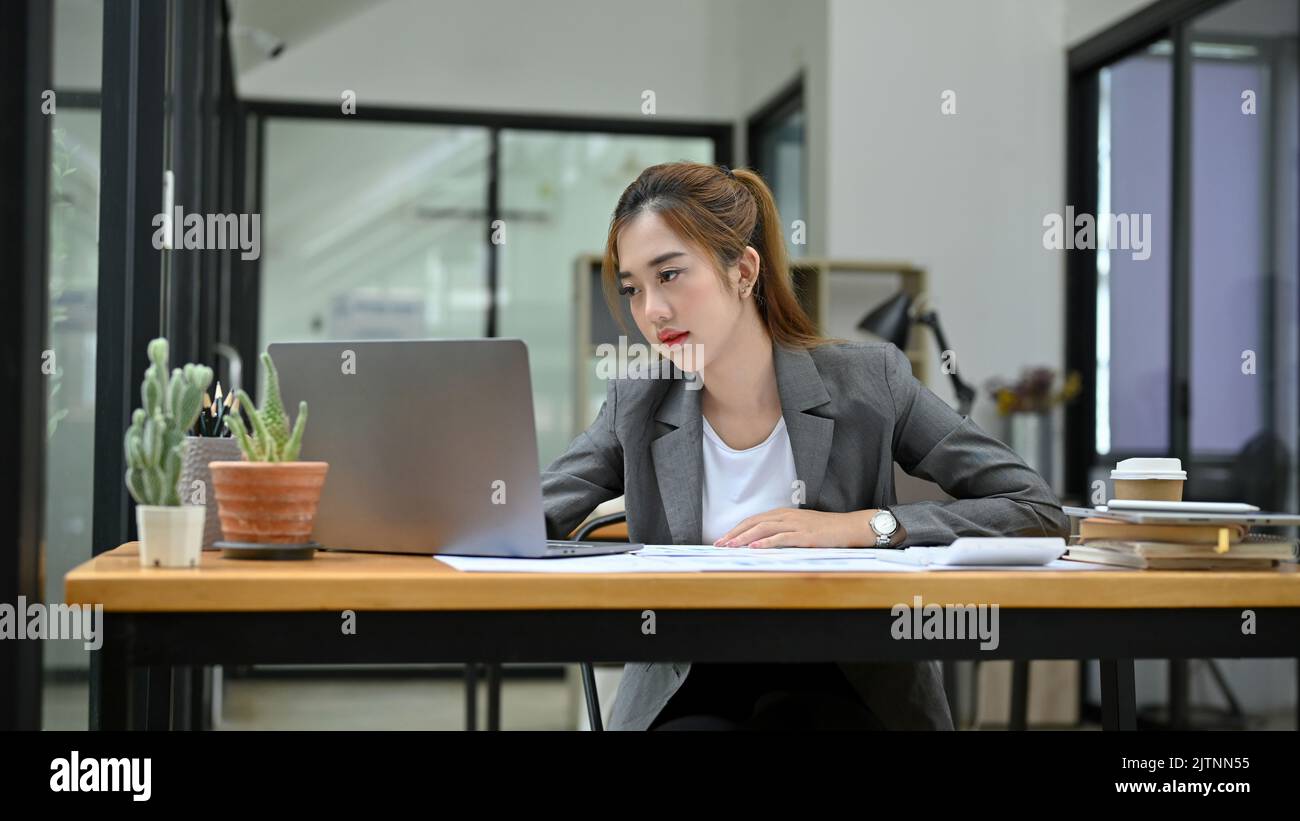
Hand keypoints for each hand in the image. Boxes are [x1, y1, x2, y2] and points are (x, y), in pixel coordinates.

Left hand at [713, 508, 877, 547]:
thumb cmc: (825, 530)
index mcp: (782, 514)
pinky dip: (766, 542)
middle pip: (753, 522)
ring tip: (731, 546)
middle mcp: (786, 516)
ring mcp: (795, 524)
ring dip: (744, 538)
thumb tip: (762, 544)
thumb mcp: (799, 528)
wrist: (849, 527)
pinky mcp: (805, 535)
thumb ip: (782, 533)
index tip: (722, 540)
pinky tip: (754, 547)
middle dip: (734, 534)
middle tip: (718, 544)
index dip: (736, 529)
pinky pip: (781, 538)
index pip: (753, 520)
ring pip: (763, 528)